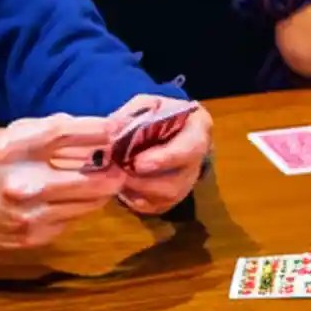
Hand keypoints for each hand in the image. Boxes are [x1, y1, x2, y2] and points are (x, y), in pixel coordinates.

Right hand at [0, 115, 124, 263]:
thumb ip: (40, 136)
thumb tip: (87, 130)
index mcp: (9, 149)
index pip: (65, 133)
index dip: (97, 129)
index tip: (116, 129)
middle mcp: (23, 182)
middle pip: (92, 176)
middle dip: (114, 170)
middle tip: (121, 164)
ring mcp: (32, 213)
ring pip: (90, 201)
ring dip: (102, 190)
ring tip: (103, 180)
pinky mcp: (36, 236)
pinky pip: (73, 218)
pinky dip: (79, 207)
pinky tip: (72, 199)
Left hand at [110, 95, 212, 214]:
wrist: (169, 130)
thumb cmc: (160, 114)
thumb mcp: (148, 103)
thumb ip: (132, 113)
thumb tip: (112, 130)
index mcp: (198, 131)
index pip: (189, 149)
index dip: (165, 159)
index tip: (137, 163)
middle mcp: (198, 161)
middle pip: (178, 182)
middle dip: (144, 181)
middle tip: (118, 172)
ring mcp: (188, 183)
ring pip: (167, 198)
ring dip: (138, 191)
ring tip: (116, 178)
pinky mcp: (174, 197)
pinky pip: (157, 207)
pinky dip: (136, 201)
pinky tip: (122, 188)